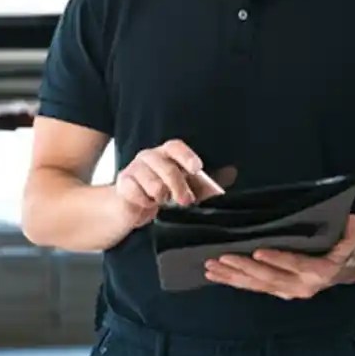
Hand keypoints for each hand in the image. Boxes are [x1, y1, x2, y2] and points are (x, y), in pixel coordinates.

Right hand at [111, 140, 229, 229]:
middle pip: (167, 167)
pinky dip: (145, 203)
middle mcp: (149, 157)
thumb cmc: (160, 195)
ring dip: (161, 197)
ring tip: (161, 201)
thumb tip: (232, 172)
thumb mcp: (185, 188)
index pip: (175, 147)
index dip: (186, 156)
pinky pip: (137, 193)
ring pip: (153, 183)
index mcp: (165, 154)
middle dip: (179, 186)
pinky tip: (146, 204)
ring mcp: (134, 169)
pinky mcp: (122, 183)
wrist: (128, 208)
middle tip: (185, 201)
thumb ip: (206, 182)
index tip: (197, 168)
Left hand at [204, 214, 354, 299]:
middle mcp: (300, 286)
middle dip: (243, 268)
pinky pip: (253, 287)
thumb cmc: (344, 247)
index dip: (277, 259)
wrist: (346, 268)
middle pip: (268, 277)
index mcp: (318, 272)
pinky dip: (233, 281)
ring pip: (256, 285)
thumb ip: (353, 232)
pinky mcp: (276, 290)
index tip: (257, 252)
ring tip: (210, 267)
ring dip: (232, 277)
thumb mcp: (353, 237)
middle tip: (222, 257)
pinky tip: (215, 275)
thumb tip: (353, 220)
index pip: (294, 264)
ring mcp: (286, 290)